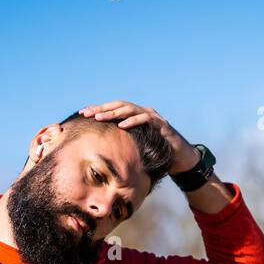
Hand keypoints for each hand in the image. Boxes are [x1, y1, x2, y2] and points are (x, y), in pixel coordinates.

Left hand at [78, 101, 199, 171]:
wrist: (181, 158)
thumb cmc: (158, 153)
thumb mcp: (137, 148)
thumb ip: (124, 145)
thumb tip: (103, 151)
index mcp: (135, 117)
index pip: (114, 109)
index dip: (99, 109)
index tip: (83, 113)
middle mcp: (143, 112)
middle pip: (119, 105)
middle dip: (102, 108)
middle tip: (87, 113)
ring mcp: (153, 117)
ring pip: (130, 109)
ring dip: (113, 113)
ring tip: (100, 118)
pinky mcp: (161, 125)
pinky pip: (145, 119)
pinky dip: (133, 121)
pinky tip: (121, 125)